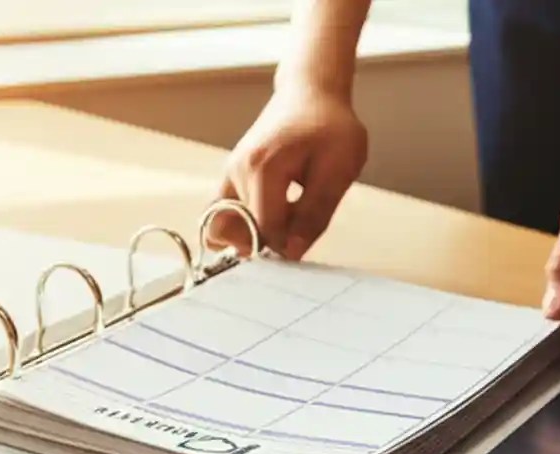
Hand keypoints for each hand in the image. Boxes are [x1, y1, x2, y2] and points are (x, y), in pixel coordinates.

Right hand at [210, 87, 367, 259]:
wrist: (311, 93)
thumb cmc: (330, 126)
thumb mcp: (339, 169)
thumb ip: (315, 213)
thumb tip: (291, 253)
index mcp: (262, 168)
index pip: (261, 231)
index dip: (284, 246)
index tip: (305, 237)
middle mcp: (236, 172)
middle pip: (231, 232)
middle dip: (259, 243)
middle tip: (292, 229)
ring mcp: (228, 174)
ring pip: (220, 226)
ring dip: (247, 234)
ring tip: (282, 219)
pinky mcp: (229, 177)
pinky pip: (220, 213)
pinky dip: (240, 224)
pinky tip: (271, 214)